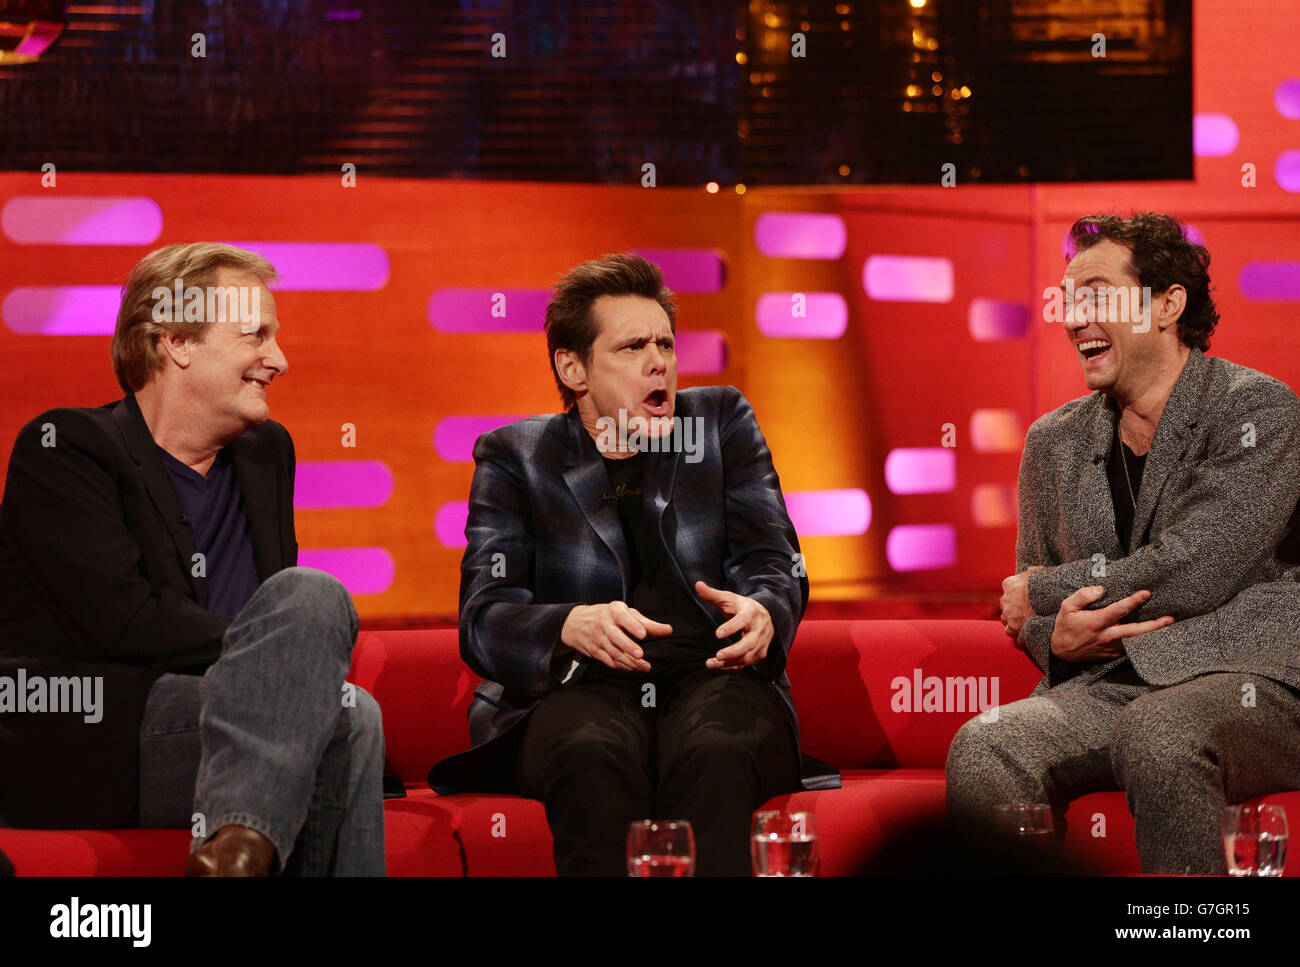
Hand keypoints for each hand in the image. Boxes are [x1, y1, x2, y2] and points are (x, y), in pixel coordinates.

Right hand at [560, 602, 670, 671]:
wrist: (575, 622)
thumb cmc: (608, 616)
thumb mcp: (626, 613)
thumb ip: (647, 623)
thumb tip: (668, 630)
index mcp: (614, 610)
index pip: (623, 617)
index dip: (633, 625)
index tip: (643, 634)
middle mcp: (604, 624)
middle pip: (616, 637)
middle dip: (628, 647)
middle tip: (641, 655)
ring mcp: (597, 638)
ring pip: (613, 652)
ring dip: (629, 661)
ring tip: (644, 666)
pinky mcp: (594, 651)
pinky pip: (608, 660)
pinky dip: (620, 666)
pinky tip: (631, 668)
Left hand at [695, 581, 772, 669]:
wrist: (766, 615)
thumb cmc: (743, 607)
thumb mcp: (729, 598)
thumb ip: (712, 594)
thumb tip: (697, 585)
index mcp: (751, 613)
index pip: (743, 620)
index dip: (731, 627)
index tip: (717, 634)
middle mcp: (759, 629)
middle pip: (749, 643)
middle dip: (734, 651)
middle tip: (718, 655)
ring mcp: (761, 642)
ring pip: (748, 656)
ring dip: (730, 661)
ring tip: (711, 663)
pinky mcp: (760, 653)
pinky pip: (747, 663)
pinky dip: (733, 666)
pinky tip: (719, 665)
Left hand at [1000, 565, 1044, 638]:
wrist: (1048, 596)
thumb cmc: (1045, 583)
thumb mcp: (1038, 573)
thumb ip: (1032, 571)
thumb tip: (1031, 569)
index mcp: (1009, 584)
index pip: (1007, 590)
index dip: (1014, 596)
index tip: (1021, 599)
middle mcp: (1005, 598)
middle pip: (1005, 604)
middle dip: (1012, 608)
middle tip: (1023, 611)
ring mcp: (1008, 612)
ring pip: (1005, 618)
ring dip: (1012, 619)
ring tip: (1023, 622)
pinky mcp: (1013, 625)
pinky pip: (1009, 631)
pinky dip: (1014, 632)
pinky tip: (1021, 632)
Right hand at [1050, 586, 1174, 662]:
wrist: (1061, 651)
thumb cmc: (1065, 626)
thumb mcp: (1066, 607)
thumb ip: (1082, 596)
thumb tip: (1101, 589)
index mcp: (1096, 622)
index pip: (1118, 610)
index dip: (1133, 601)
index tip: (1146, 593)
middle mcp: (1107, 635)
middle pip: (1135, 631)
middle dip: (1154, 625)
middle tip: (1170, 619)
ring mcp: (1112, 647)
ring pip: (1136, 641)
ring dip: (1152, 634)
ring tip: (1168, 626)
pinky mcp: (1113, 654)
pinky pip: (1131, 647)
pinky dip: (1143, 641)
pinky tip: (1152, 634)